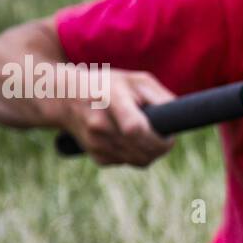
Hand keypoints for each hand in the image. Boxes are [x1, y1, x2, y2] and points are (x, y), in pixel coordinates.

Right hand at [62, 69, 176, 166]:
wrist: (64, 96)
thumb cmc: (108, 85)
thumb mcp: (135, 80)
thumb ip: (160, 96)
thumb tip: (178, 118)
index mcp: (110, 99)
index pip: (134, 128)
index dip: (158, 138)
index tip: (169, 135)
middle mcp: (99, 124)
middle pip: (142, 151)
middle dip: (162, 148)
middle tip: (166, 138)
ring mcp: (95, 143)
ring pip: (139, 161)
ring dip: (152, 153)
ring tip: (152, 137)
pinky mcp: (96, 156)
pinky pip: (128, 163)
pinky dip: (137, 155)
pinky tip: (132, 140)